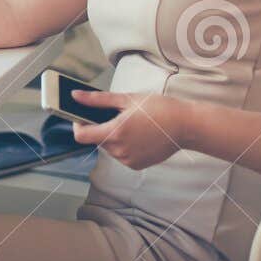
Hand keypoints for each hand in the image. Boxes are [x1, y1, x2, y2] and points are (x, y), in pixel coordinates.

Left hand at [70, 90, 192, 170]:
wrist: (185, 125)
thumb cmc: (158, 108)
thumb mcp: (127, 99)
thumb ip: (98, 100)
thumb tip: (75, 96)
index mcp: (115, 132)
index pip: (81, 135)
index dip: (77, 124)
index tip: (82, 116)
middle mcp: (120, 150)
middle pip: (96, 139)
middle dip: (100, 127)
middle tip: (117, 115)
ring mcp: (128, 160)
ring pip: (109, 148)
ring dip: (113, 137)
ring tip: (131, 124)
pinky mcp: (137, 165)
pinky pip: (121, 155)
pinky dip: (124, 146)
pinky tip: (138, 135)